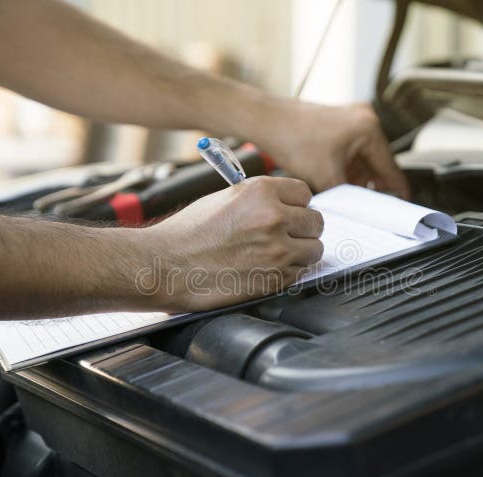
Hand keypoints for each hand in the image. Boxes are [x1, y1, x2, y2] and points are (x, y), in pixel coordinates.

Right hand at [139, 176, 323, 311]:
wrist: (166, 266)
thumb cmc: (188, 233)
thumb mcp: (226, 198)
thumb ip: (260, 199)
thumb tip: (286, 205)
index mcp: (261, 191)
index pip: (304, 194)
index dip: (296, 204)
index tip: (291, 211)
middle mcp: (273, 218)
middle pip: (315, 222)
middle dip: (302, 228)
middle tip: (286, 234)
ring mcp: (277, 251)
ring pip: (314, 249)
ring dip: (300, 252)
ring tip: (277, 253)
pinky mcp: (275, 279)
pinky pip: (300, 273)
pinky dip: (289, 272)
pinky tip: (268, 268)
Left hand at [257, 102, 409, 198]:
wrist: (267, 122)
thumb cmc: (291, 138)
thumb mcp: (325, 177)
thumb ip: (347, 196)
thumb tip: (359, 210)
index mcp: (369, 130)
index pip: (390, 168)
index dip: (395, 191)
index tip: (399, 205)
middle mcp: (365, 120)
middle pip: (378, 164)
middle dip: (371, 185)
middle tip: (366, 207)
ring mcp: (352, 120)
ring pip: (364, 160)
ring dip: (357, 178)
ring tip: (346, 195)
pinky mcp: (339, 124)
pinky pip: (352, 152)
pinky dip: (347, 168)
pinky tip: (337, 182)